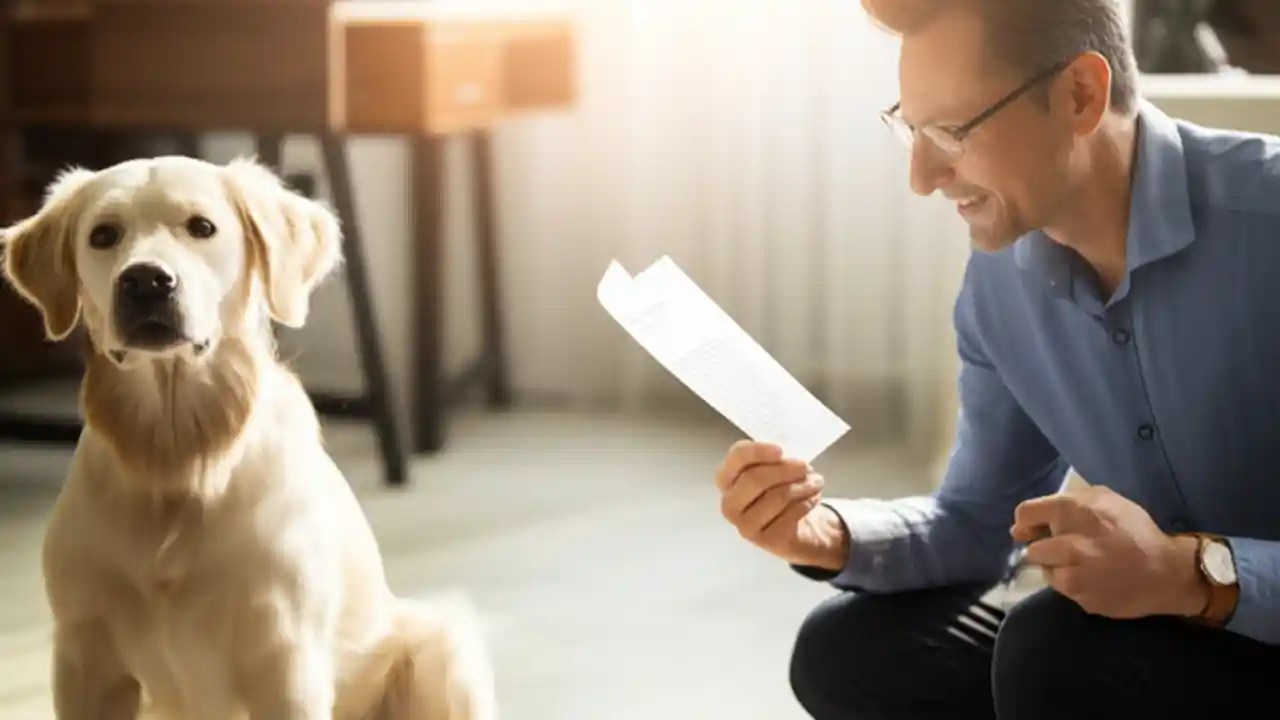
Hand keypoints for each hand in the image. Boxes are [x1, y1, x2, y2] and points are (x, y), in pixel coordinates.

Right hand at [715, 440, 848, 570]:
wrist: (794, 529)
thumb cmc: (779, 492)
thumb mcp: (772, 470)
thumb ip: (772, 459)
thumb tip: (786, 455)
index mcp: (726, 478)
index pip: (736, 458)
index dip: (758, 451)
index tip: (781, 450)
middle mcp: (729, 503)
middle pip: (755, 479)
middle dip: (786, 470)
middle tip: (807, 467)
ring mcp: (745, 525)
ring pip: (777, 496)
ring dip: (803, 485)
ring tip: (816, 482)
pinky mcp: (765, 540)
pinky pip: (790, 514)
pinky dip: (807, 502)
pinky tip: (813, 498)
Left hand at [1011, 484, 1207, 618]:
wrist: (1167, 572)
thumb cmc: (1135, 531)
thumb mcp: (1106, 500)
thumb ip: (1070, 501)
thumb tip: (1037, 517)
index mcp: (1073, 511)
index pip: (1025, 513)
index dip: (1024, 523)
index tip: (1028, 530)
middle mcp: (1069, 543)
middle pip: (1032, 550)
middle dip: (1044, 550)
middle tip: (1063, 550)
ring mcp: (1074, 574)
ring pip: (1046, 572)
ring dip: (1058, 569)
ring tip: (1082, 566)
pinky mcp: (1081, 598)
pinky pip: (1064, 590)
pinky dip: (1073, 585)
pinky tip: (1093, 580)